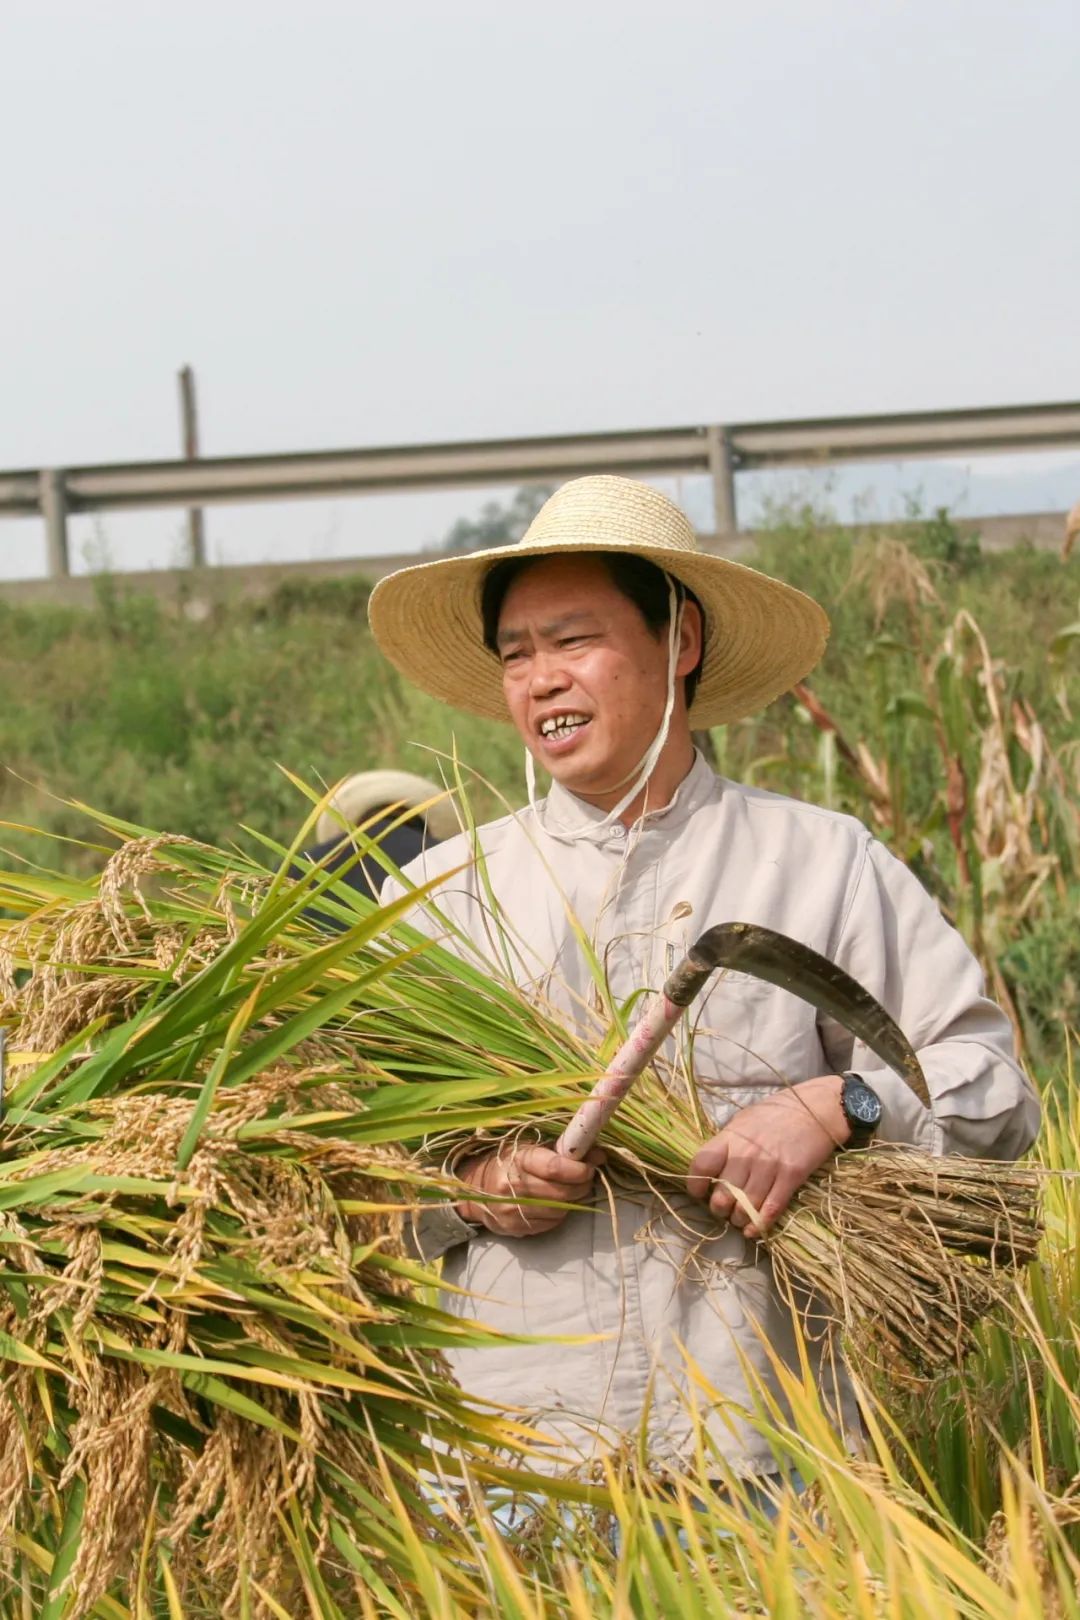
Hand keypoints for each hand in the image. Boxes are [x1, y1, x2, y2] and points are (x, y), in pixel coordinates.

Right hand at [455, 1143, 605, 1237]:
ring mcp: (514, 1211)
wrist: (474, 1188)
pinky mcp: (516, 1229)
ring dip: (573, 1199)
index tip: (592, 1164)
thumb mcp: (529, 1146)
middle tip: (587, 1176)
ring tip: (571, 1188)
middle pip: (562, 1192)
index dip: (579, 1168)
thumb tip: (598, 1154)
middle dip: (582, 1184)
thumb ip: (561, 1149)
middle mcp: (512, 1186)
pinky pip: (552, 1223)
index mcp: (517, 1159)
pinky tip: (556, 1202)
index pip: (555, 1167)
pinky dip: (560, 1213)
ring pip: (561, 1210)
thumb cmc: (507, 1161)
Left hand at [686, 1075, 849, 1239]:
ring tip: (739, 1219)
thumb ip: (727, 1143)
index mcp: (731, 1137)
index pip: (702, 1165)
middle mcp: (746, 1154)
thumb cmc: (777, 1112)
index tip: (698, 1192)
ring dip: (738, 1219)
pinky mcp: (791, 1177)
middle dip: (718, 1209)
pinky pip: (771, 1209)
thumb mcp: (744, 1120)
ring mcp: (769, 1167)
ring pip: (745, 1207)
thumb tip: (712, 1167)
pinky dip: (759, 1224)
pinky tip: (753, 1230)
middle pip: (722, 1195)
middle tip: (723, 1209)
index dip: (695, 1184)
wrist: (816, 1109)